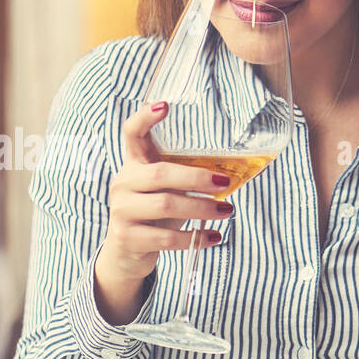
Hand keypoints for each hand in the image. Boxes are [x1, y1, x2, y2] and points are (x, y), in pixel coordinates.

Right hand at [95, 100, 230, 285]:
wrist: (125, 253)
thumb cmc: (153, 214)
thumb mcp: (166, 190)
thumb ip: (186, 178)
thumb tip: (235, 172)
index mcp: (134, 164)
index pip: (132, 133)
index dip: (145, 118)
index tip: (165, 105)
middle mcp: (123, 183)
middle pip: (160, 174)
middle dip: (196, 178)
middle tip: (224, 183)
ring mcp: (122, 210)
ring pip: (165, 204)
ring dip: (201, 208)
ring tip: (227, 211)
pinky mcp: (128, 237)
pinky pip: (166, 237)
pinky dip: (194, 238)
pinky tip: (213, 237)